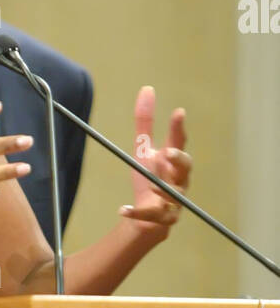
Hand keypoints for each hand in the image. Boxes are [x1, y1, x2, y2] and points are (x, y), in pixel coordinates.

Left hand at [118, 85, 191, 234]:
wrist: (147, 216)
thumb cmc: (150, 178)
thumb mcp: (143, 149)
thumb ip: (145, 122)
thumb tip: (147, 89)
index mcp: (172, 161)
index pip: (178, 142)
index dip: (178, 128)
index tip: (178, 112)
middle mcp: (178, 179)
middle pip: (185, 168)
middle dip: (179, 159)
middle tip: (168, 152)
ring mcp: (174, 200)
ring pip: (173, 195)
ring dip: (161, 189)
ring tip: (148, 185)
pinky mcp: (164, 218)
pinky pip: (151, 216)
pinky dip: (136, 213)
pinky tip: (122, 210)